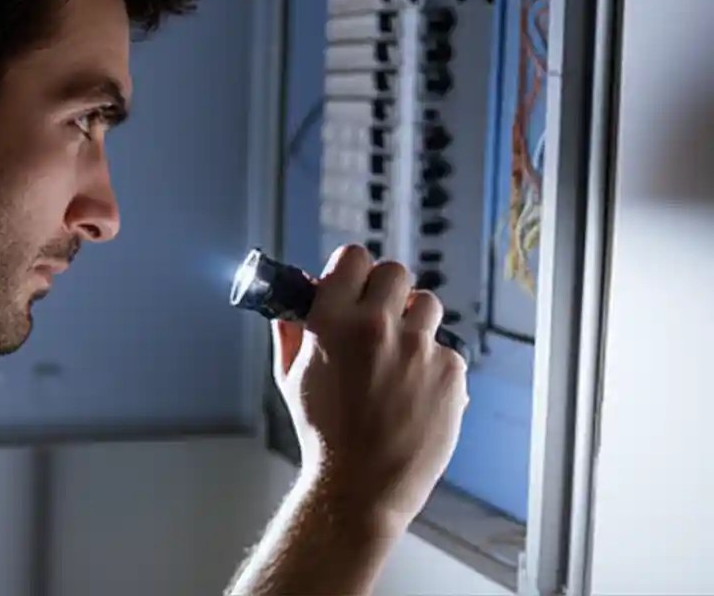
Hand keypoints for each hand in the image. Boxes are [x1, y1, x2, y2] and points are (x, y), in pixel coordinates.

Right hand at [274, 244, 468, 531]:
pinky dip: (433, 363)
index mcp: (332, 321)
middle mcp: (377, 327)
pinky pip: (447, 347)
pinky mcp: (450, 371)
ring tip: (401, 353)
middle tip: (380, 315)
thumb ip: (291, 333)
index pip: (354, 257)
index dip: (353, 269)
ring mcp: (418, 348)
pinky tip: (416, 389)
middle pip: (395, 271)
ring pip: (427, 304)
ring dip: (414, 320)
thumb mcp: (291, 378)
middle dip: (386, 289)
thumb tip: (291, 303)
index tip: (353, 284)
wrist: (360, 484)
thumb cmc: (322, 434)